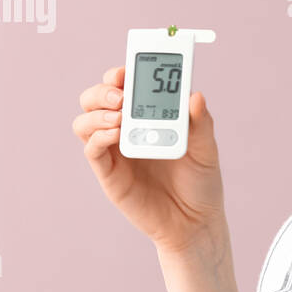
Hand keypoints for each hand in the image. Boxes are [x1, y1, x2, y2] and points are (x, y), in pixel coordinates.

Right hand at [72, 66, 226, 253]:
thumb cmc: (200, 182)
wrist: (195, 222)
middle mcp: (126, 130)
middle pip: (96, 99)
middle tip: (120, 94)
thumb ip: (200, 123)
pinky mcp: (109, 174)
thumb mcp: (206, 149)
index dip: (120, 74)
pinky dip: (98, 136)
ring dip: (97, 112)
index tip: (126, 69)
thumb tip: (195, 95)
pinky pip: (92, 150)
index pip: (124, 86)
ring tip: (119, 116)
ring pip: (85, 121)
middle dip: (103, 90)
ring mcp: (114, 151)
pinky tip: (117, 134)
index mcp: (148, 117)